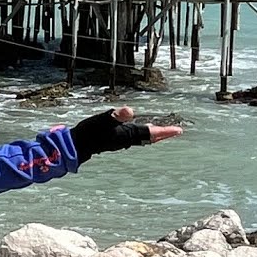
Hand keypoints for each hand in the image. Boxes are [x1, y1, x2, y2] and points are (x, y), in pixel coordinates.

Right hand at [64, 106, 181, 163]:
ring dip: (152, 135)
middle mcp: (126, 139)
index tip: (179, 130)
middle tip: (176, 131)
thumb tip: (129, 111)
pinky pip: (133, 137)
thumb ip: (115, 115)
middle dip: (162, 134)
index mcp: (128, 134)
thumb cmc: (90, 132)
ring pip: (141, 138)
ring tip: (161, 131)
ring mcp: (120, 140)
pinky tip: (138, 131)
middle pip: (149, 137)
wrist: (77, 145)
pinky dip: (141, 134)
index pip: (151, 133)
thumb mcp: (103, 119)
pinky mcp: (114, 139)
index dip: (165, 131)